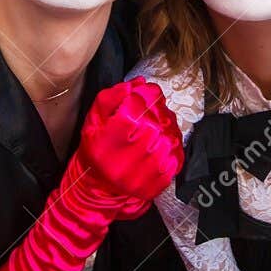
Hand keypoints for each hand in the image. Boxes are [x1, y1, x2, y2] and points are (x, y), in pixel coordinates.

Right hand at [75, 77, 182, 209]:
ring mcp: (145, 174)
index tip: (139, 95)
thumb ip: (111, 98)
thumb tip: (138, 83)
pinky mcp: (158, 183)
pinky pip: (176, 156)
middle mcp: (126, 160)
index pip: (134, 108)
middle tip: (151, 109)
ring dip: (167, 126)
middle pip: (154, 123)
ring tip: (157, 124)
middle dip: (156, 110)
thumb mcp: (94, 120)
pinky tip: (163, 140)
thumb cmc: (97, 149)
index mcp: (108, 141)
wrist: (101, 187)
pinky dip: (173, 144)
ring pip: (169, 138)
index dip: (141, 96)